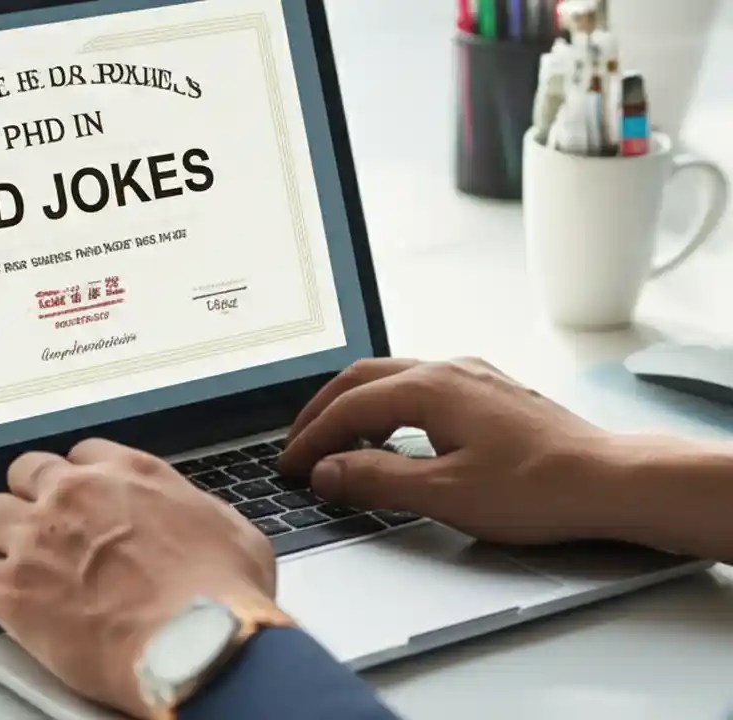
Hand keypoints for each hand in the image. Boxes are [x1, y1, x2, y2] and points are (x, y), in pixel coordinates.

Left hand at [0, 438, 277, 718]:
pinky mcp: (11, 588)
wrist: (196, 645)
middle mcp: (74, 494)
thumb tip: (196, 523)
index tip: (82, 502)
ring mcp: (36, 538)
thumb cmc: (222, 596)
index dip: (79, 482)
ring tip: (14, 565)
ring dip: (0, 538)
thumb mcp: (230, 531)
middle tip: (45, 531)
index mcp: (128, 474)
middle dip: (33, 500)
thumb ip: (194, 513)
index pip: (82, 455)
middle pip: (26, 473)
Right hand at [279, 357, 619, 544]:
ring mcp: (472, 376)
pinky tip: (390, 432)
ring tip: (334, 439)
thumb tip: (326, 472)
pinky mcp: (490, 391)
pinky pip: (420, 384)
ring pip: (392, 376)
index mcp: (430, 387)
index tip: (290, 466)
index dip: (312, 438)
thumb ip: (377, 480)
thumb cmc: (537, 488)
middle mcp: (448, 369)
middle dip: (322, 411)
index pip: (349, 407)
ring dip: (354, 404)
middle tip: (298, 446)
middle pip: (362, 378)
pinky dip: (387, 404)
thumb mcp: (445, 493)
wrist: (610, 481)